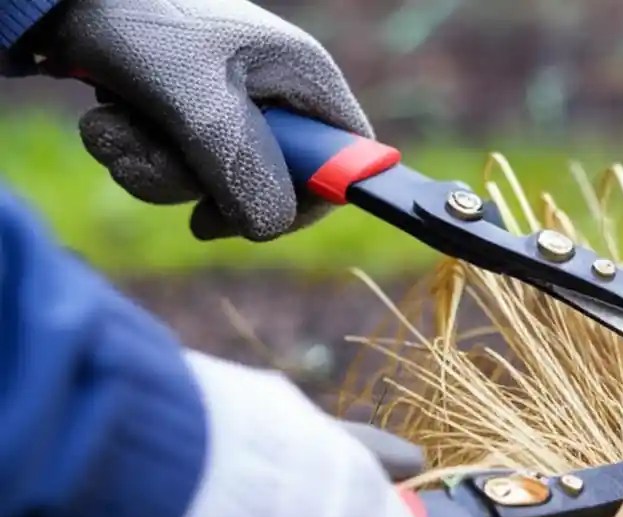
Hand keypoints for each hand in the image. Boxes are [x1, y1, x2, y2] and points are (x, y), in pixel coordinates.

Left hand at [30, 0, 371, 240]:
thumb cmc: (139, 22)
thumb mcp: (193, 96)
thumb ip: (239, 162)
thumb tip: (271, 226)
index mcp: (301, 78)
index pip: (348, 161)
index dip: (314, 198)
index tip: (259, 216)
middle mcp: (273, 98)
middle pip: (270, 187)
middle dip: (203, 185)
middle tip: (164, 157)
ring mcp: (228, 114)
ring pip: (210, 188)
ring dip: (153, 170)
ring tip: (121, 123)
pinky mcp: (185, 124)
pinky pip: (171, 174)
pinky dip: (132, 155)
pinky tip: (112, 118)